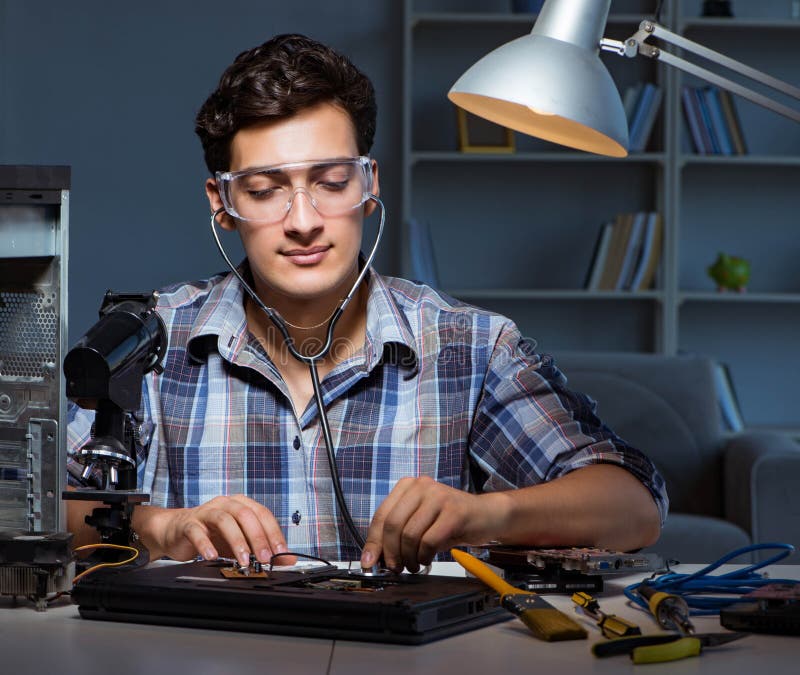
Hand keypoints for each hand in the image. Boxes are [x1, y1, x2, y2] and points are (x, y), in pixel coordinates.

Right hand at [135, 494, 294, 566]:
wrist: (176, 531)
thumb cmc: (211, 534)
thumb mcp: (240, 542)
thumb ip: (262, 549)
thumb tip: (287, 559)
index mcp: (241, 504)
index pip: (262, 514)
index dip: (273, 532)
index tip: (281, 552)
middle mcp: (225, 504)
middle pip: (245, 515)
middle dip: (258, 537)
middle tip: (265, 558)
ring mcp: (206, 512)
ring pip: (224, 520)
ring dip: (237, 541)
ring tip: (244, 561)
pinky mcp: (188, 524)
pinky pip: (197, 531)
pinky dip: (205, 544)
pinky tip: (212, 557)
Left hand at [359, 477, 503, 573]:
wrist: (487, 515)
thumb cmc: (450, 521)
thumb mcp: (420, 522)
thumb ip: (398, 533)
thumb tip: (375, 557)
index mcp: (408, 486)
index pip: (381, 515)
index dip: (373, 541)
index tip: (369, 561)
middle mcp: (421, 486)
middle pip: (393, 524)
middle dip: (390, 552)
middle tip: (395, 568)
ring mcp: (438, 496)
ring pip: (410, 534)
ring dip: (408, 557)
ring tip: (414, 565)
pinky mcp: (454, 512)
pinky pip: (429, 541)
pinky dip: (424, 556)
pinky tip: (427, 559)